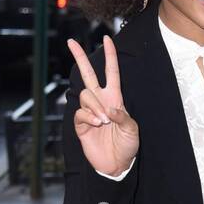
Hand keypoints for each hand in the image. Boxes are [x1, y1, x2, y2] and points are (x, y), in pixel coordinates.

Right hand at [67, 34, 138, 176]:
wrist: (116, 164)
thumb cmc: (127, 145)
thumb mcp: (132, 129)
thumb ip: (122, 116)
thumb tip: (109, 109)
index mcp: (115, 98)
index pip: (111, 73)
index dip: (110, 56)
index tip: (107, 39)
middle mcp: (100, 101)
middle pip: (87, 74)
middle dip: (80, 57)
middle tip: (71, 42)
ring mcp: (89, 111)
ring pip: (85, 96)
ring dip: (94, 106)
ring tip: (103, 122)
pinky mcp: (81, 124)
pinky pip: (80, 113)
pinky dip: (89, 117)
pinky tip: (97, 125)